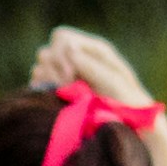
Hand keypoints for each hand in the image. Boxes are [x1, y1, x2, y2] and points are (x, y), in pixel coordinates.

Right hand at [31, 26, 149, 107]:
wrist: (130, 128)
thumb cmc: (128, 104)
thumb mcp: (116, 83)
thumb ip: (93, 66)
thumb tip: (69, 50)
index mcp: (93, 51)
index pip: (61, 37)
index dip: (61, 53)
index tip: (70, 74)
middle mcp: (76, 61)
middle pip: (46, 52)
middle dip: (53, 69)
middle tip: (67, 87)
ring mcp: (64, 77)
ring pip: (39, 68)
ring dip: (48, 81)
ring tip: (65, 95)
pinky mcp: (55, 94)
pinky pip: (36, 85)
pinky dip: (42, 91)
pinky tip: (57, 100)